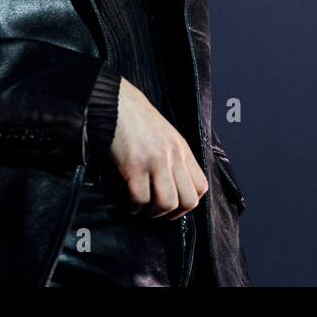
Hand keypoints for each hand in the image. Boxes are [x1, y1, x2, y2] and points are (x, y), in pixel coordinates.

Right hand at [109, 77, 208, 218]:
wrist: (115, 102)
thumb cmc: (135, 118)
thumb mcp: (165, 134)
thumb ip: (172, 156)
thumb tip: (171, 184)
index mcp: (182, 149)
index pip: (201, 187)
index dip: (188, 204)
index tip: (171, 206)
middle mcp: (173, 156)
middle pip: (188, 201)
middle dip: (171, 214)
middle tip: (154, 211)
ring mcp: (155, 161)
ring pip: (166, 203)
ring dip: (152, 213)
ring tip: (139, 207)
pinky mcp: (134, 165)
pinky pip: (139, 199)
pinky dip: (132, 207)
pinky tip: (124, 202)